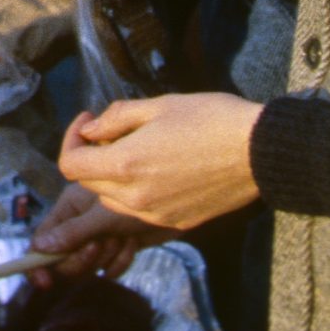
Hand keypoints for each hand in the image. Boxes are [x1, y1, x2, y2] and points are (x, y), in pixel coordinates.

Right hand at [27, 182, 176, 285]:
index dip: (38, 262)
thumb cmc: (137, 199)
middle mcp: (80, 224)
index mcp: (68, 209)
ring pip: (89, 266)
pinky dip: (122, 260)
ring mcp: (98, 237)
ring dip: (107, 256)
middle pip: (64, 258)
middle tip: (98, 246)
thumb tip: (40, 249)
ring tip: (122, 236)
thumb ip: (72, 233)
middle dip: (83, 258)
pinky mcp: (117, 247)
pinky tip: (133, 242)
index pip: (42, 239)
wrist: (178, 200)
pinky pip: (110, 269)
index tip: (44, 282)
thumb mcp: (102, 216)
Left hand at [58, 94, 263, 231]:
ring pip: (112, 202)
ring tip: (134, 151)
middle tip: (110, 132)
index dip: (71, 141)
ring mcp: (156, 216)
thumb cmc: (209, 120)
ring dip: (111, 179)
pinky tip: (157, 170)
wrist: (259, 152)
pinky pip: (139, 212)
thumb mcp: (157, 106)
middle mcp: (135, 199)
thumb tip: (90, 131)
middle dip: (91, 158)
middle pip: (89, 186)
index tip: (89, 122)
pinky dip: (135, 194)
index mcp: (125, 166)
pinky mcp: (177, 224)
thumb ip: (115, 119)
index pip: (70, 167)